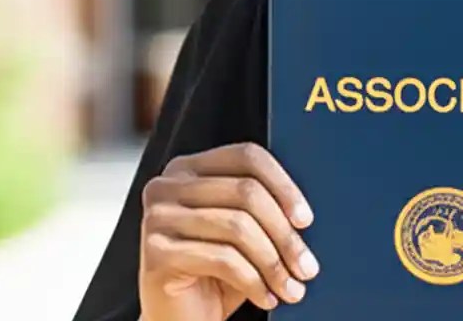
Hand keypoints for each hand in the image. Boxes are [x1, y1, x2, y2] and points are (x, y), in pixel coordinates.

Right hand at [138, 142, 318, 320]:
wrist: (179, 318)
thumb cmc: (215, 274)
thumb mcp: (243, 231)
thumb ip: (264, 208)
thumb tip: (302, 216)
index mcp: (189, 168)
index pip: (247, 157)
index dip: (284, 186)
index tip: (305, 220)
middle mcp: (167, 185)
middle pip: (246, 193)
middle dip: (285, 235)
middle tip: (306, 267)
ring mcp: (158, 218)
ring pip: (238, 227)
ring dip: (273, 263)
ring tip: (290, 288)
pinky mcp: (156, 253)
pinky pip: (223, 259)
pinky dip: (254, 281)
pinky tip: (266, 297)